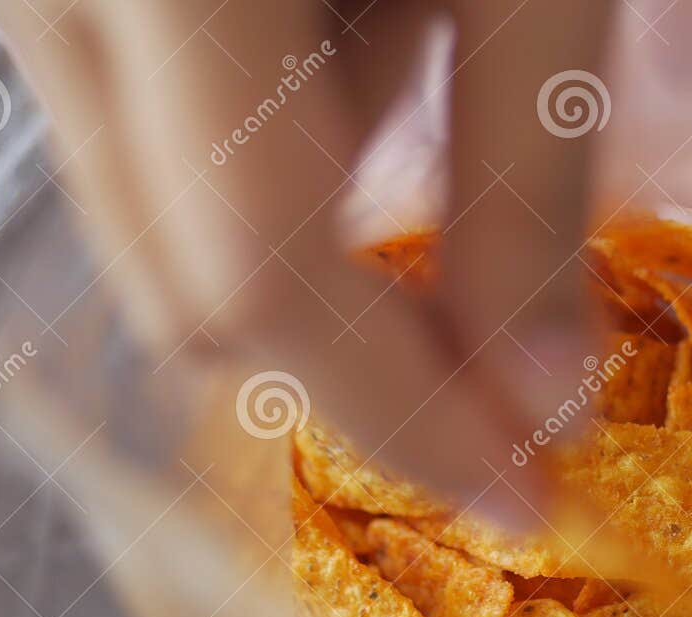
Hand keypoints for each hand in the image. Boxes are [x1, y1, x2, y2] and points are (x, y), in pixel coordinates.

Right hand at [0, 0, 612, 519]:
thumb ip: (528, 183)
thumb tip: (542, 408)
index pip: (262, 281)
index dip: (406, 413)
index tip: (521, 494)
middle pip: (191, 289)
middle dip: (365, 346)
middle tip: (507, 345)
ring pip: (164, 225)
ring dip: (315, 228)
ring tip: (423, 47)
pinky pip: (149, 135)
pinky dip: (265, 142)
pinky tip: (345, 20)